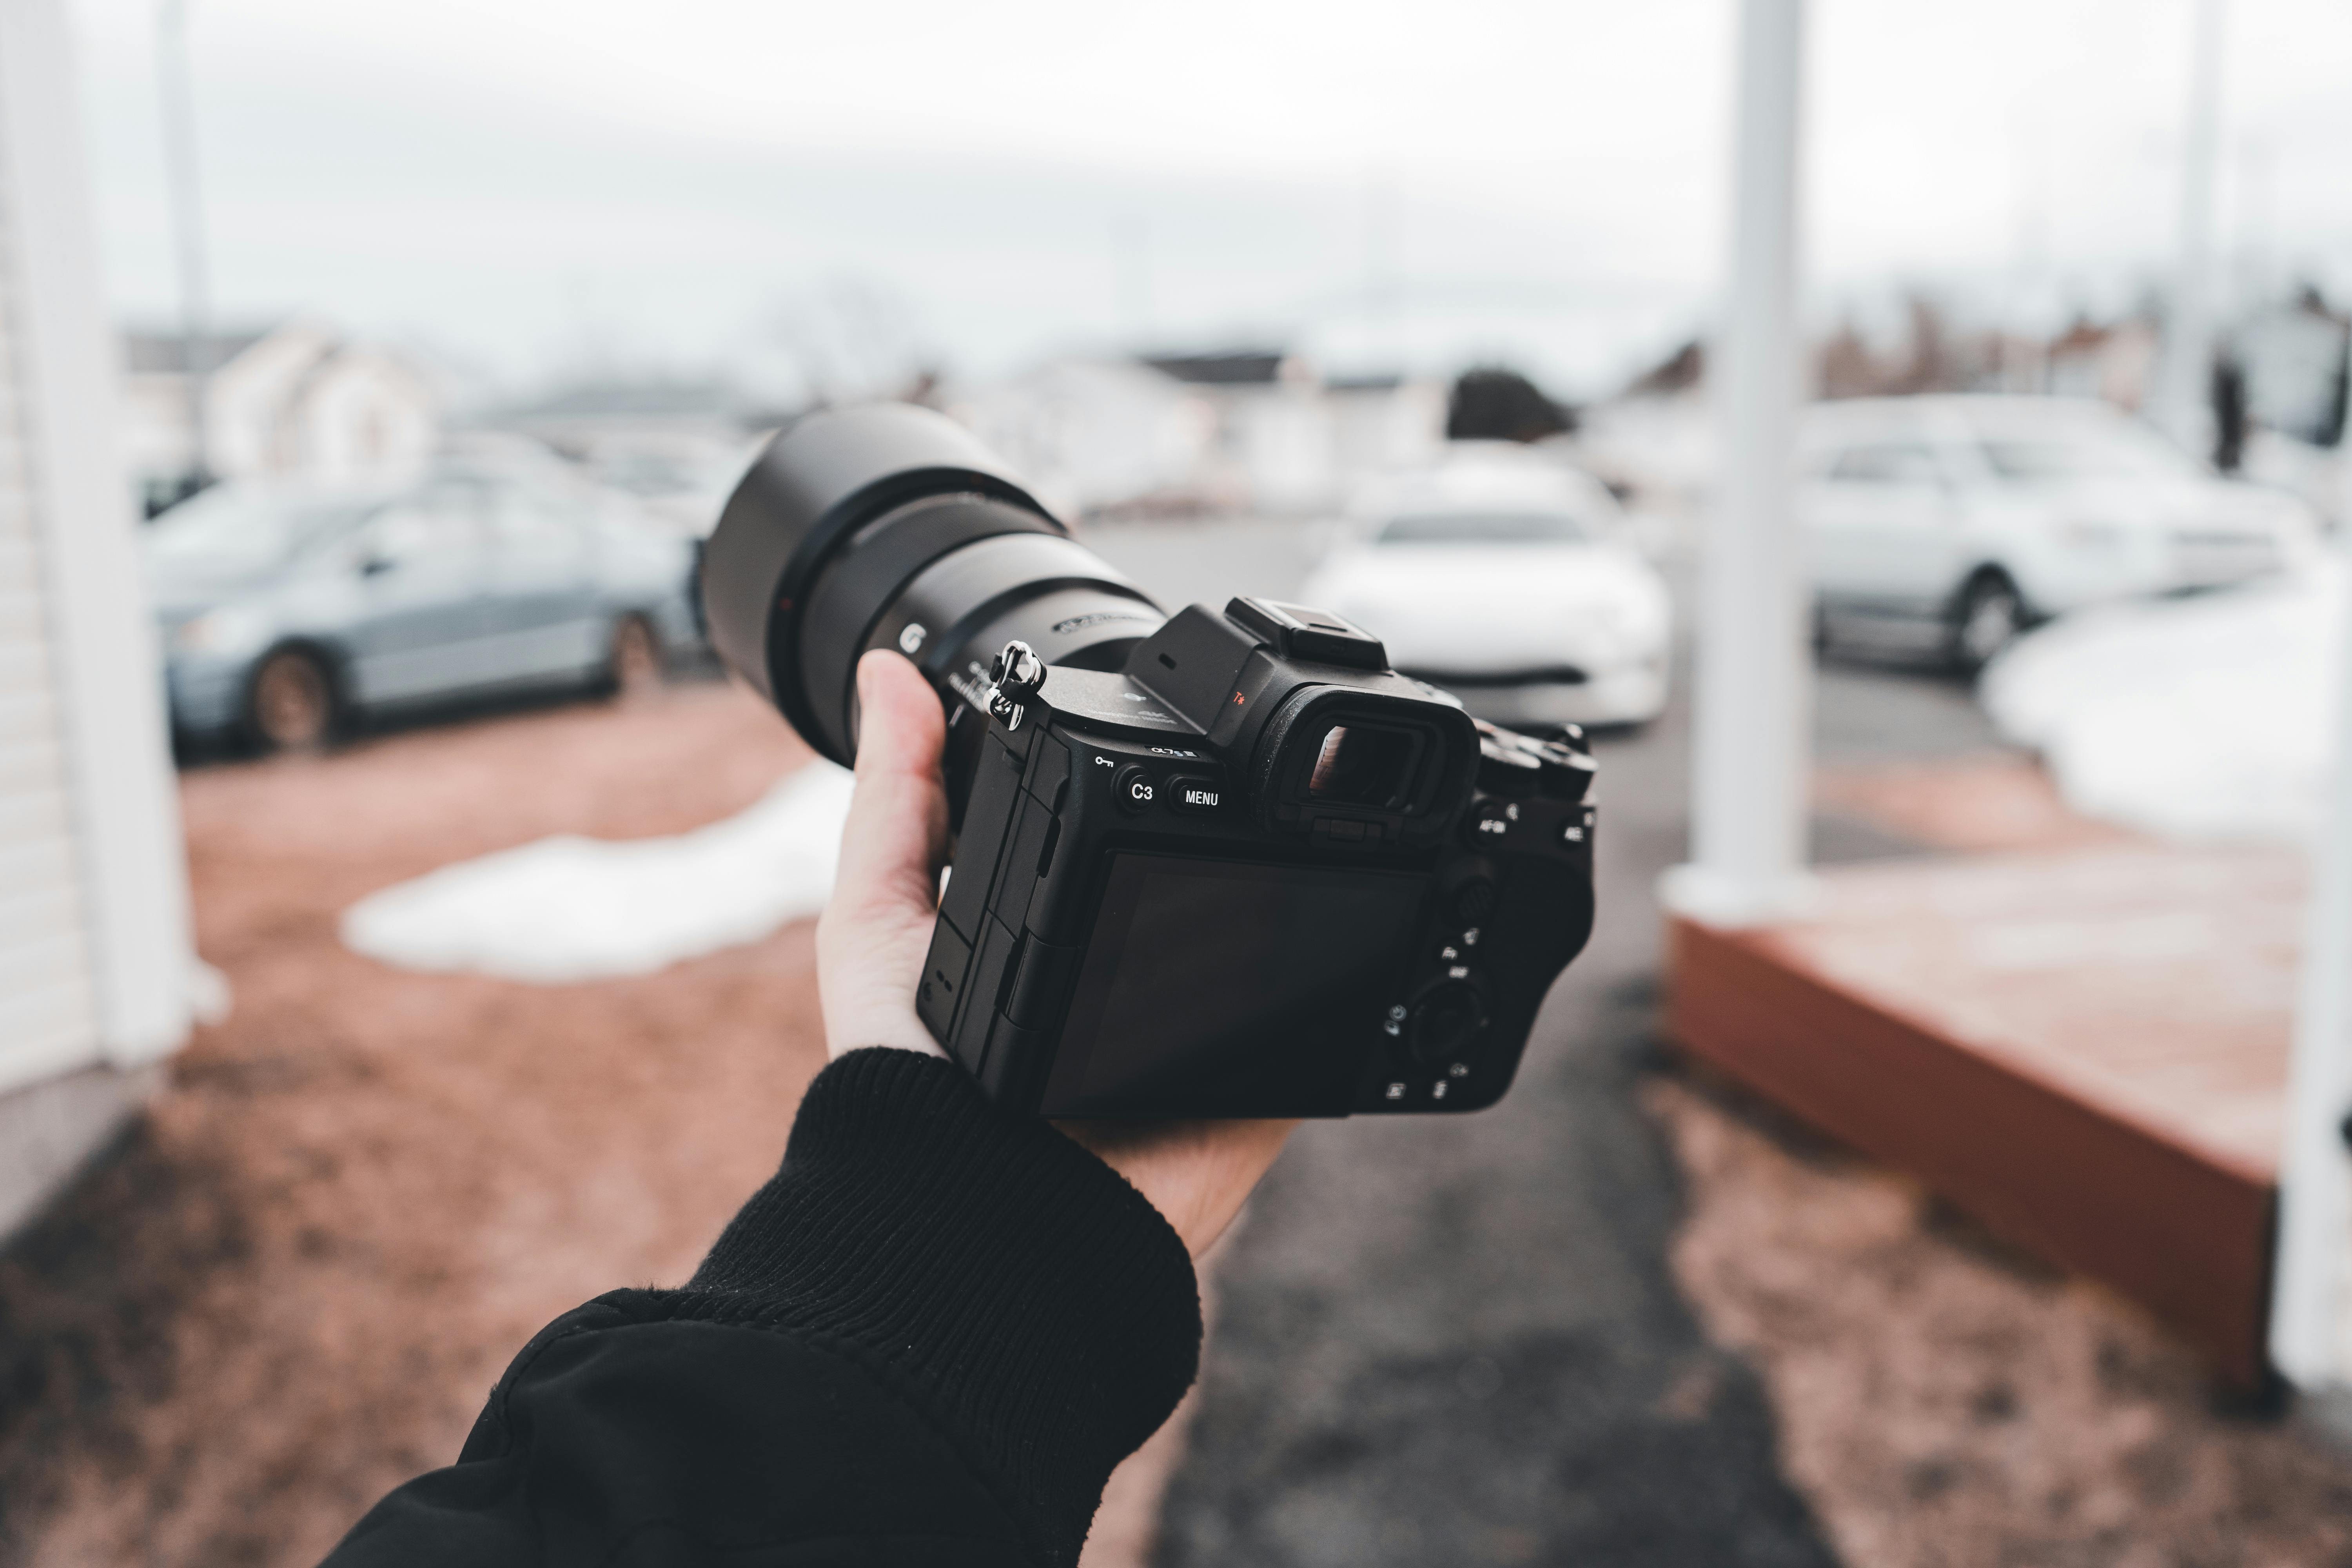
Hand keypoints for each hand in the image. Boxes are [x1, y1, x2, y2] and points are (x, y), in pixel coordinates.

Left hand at [819, 649, 1295, 1259]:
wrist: (982, 1216)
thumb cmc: (909, 1089)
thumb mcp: (877, 922)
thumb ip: (893, 797)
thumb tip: (888, 667)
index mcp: (1041, 940)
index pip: (1096, 840)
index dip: (1115, 781)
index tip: (1132, 712)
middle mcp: (1119, 985)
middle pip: (1185, 879)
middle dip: (1206, 825)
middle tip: (1224, 756)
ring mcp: (1194, 1037)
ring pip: (1259, 938)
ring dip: (1272, 890)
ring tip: (1278, 821)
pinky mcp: (1253, 1083)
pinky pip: (1311, 1017)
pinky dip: (1326, 974)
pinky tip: (1335, 912)